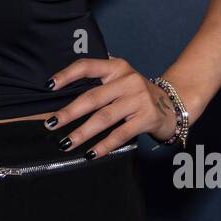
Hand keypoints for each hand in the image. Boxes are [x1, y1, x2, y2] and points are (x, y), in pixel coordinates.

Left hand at [44, 56, 178, 156]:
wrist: (171, 105)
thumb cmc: (136, 94)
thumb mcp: (119, 80)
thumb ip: (98, 82)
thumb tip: (59, 95)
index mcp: (116, 67)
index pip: (87, 66)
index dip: (67, 75)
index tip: (49, 86)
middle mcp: (128, 80)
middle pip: (93, 97)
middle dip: (69, 112)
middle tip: (51, 124)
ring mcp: (138, 99)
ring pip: (104, 118)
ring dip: (82, 132)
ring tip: (66, 143)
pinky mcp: (146, 118)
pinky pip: (120, 134)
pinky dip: (103, 146)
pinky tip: (90, 154)